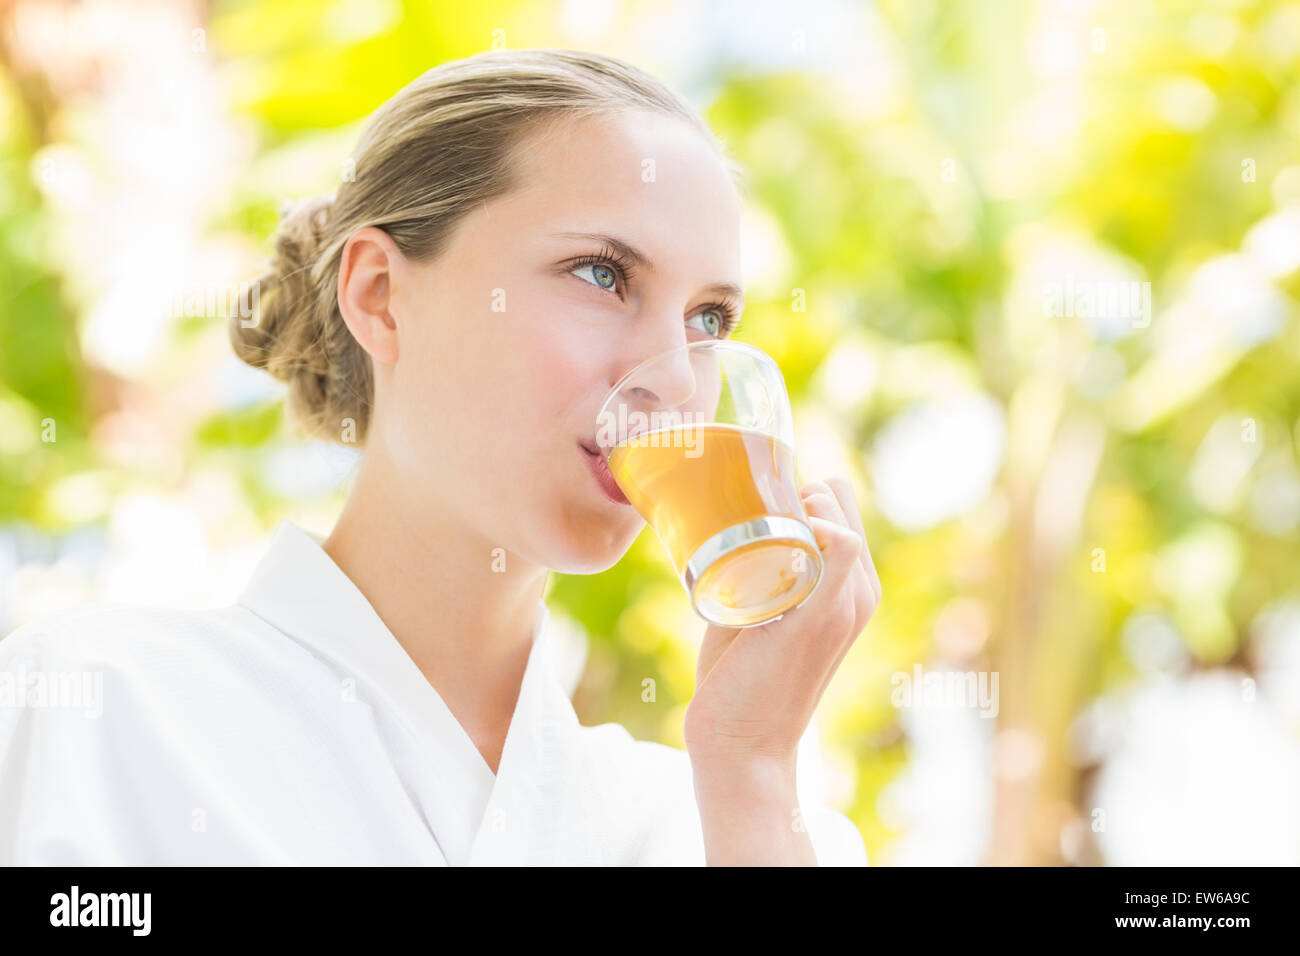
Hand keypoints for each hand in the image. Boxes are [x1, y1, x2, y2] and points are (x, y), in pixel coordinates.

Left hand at [682, 476, 881, 770]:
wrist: (741, 745)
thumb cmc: (741, 684)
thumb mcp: (753, 615)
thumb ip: (753, 578)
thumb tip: (721, 540)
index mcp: (850, 591)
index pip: (840, 507)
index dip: (799, 490)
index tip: (752, 502)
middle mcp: (859, 593)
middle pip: (839, 499)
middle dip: (792, 489)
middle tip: (742, 511)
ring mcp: (845, 604)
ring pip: (838, 512)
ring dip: (793, 501)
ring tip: (747, 523)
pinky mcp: (821, 615)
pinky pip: (842, 543)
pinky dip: (817, 523)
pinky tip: (780, 531)